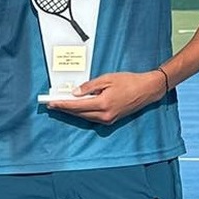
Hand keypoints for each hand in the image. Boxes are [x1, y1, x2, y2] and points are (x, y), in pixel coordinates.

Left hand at [44, 70, 163, 124]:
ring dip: (72, 111)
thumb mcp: (107, 79)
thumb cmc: (128, 81)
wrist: (146, 90)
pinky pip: (92, 117)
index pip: (77, 105)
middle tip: (51, 104)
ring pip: (85, 117)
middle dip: (64, 109)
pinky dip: (82, 113)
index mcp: (103, 103)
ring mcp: (108, 119)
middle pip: (79, 113)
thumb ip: (89, 86)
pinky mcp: (111, 119)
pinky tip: (76, 108)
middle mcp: (105, 115)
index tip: (52, 103)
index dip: (63, 104)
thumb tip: (75, 93)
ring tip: (60, 105)